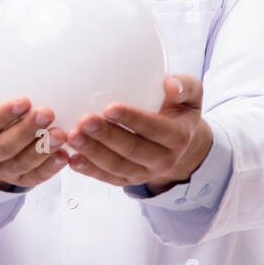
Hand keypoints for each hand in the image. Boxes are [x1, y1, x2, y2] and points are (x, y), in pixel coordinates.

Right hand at [0, 72, 68, 190]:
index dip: (2, 115)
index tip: (23, 101)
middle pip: (5, 147)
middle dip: (27, 131)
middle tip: (47, 113)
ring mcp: (1, 170)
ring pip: (22, 164)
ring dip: (43, 150)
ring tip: (60, 133)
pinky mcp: (18, 178)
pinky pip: (34, 177)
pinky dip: (50, 168)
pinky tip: (63, 155)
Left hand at [65, 74, 212, 194]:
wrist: (180, 143)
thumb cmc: (178, 110)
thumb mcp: (191, 95)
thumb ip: (185, 86)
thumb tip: (170, 84)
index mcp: (178, 136)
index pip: (153, 128)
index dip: (132, 119)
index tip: (109, 108)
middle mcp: (163, 159)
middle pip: (132, 150)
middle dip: (106, 136)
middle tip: (84, 120)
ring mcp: (145, 173)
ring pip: (117, 166)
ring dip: (93, 153)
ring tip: (72, 136)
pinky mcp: (129, 180)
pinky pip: (108, 178)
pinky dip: (90, 170)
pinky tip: (73, 159)